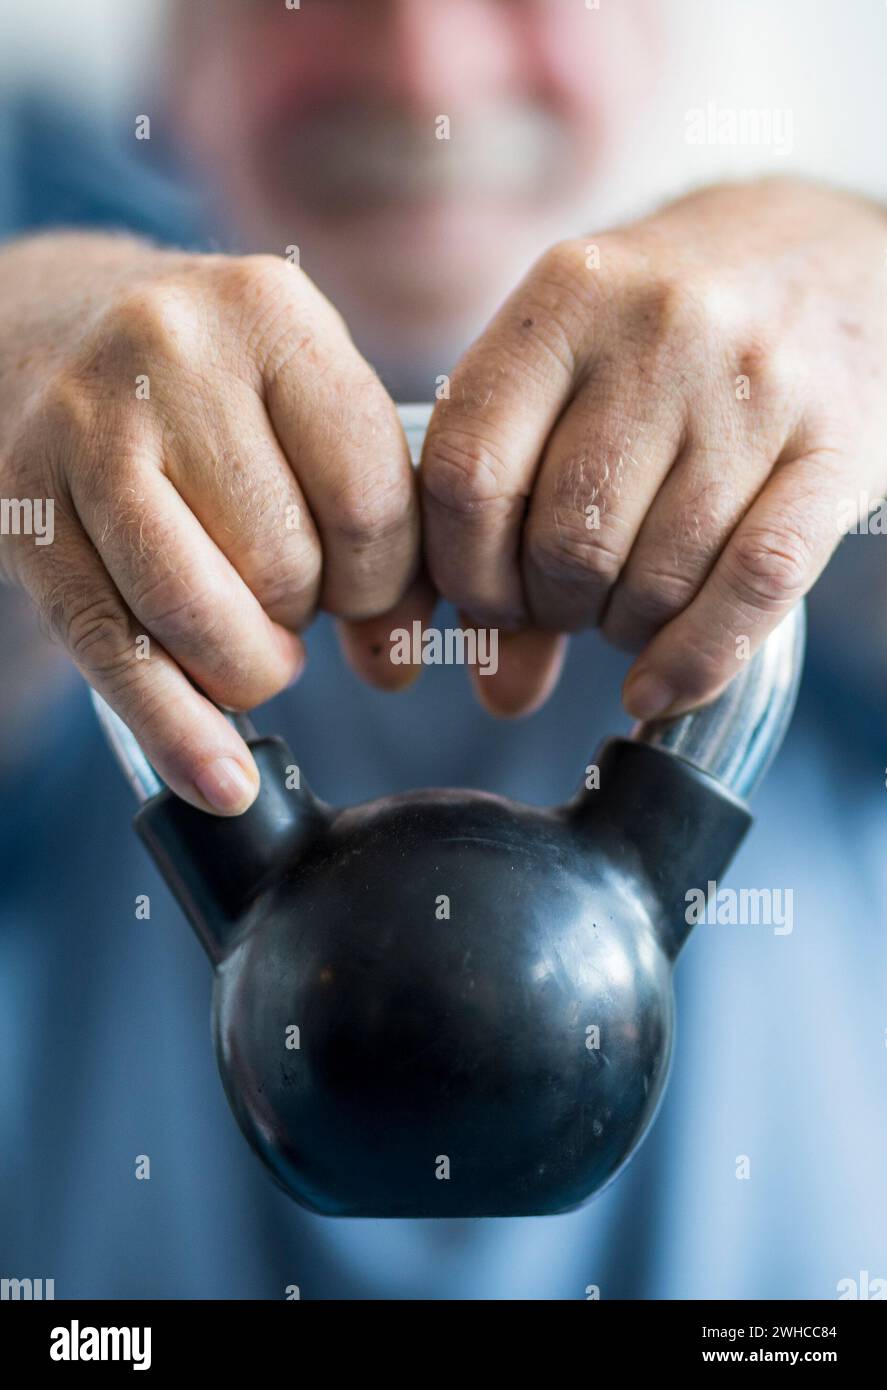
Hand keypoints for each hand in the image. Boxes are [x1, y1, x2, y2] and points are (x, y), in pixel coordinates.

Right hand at [0, 236, 423, 810]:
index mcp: (270, 314)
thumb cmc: (217, 395)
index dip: (387, 582)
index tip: (371, 598)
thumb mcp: (307, 407)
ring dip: (247, 667)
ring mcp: (82, 429)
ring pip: (199, 614)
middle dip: (308, 616)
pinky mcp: (24, 507)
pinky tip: (219, 779)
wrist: (58, 335)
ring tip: (252, 646)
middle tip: (293, 601)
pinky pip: (112, 651)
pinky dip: (178, 733)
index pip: (369, 499)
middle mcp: (168, 352)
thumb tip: (397, 659)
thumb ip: (376, 517)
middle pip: (283, 562)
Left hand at [421, 180, 886, 717]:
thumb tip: (498, 689)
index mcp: (569, 296)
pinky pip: (750, 588)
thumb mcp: (573, 369)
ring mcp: (755, 388)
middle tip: (565, 602)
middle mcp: (660, 330)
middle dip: (549, 608)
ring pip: (653, 579)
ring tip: (627, 603)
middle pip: (562, 542)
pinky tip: (659, 686)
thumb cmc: (667, 334)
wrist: (828, 257)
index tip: (485, 596)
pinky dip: (694, 661)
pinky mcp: (838, 446)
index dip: (462, 568)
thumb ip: (512, 508)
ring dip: (622, 629)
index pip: (469, 471)